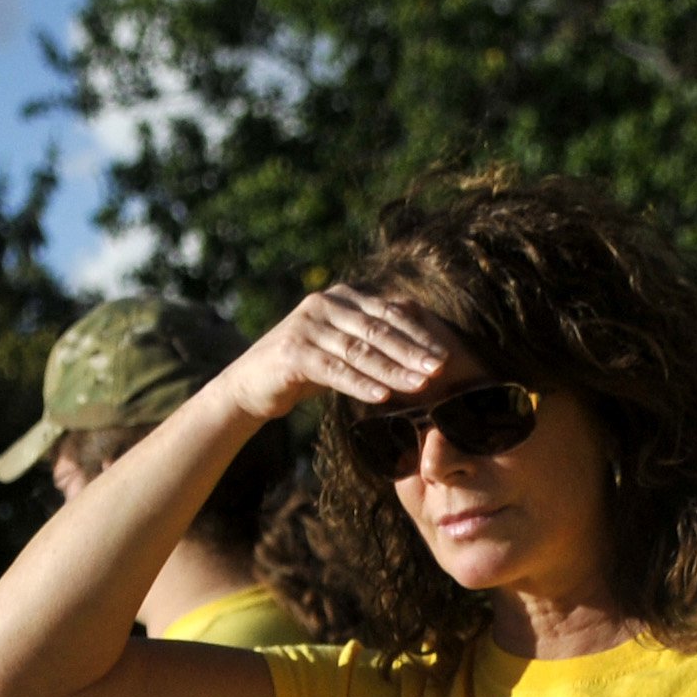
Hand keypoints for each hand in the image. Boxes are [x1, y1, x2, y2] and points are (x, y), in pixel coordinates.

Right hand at [221, 286, 461, 422]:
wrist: (250, 385)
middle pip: (378, 329)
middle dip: (412, 350)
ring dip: (393, 370)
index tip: (446, 354)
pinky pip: (335, 370)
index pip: (388, 313)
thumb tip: (420, 346)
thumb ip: (370, 340)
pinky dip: (361, 384)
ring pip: (360, 350)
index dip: (419, 333)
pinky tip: (383, 398)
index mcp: (341, 298)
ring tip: (421, 386)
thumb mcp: (340, 348)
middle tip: (440, 368)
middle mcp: (324, 304)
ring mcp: (307, 325)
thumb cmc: (303, 369)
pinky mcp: (293, 352)